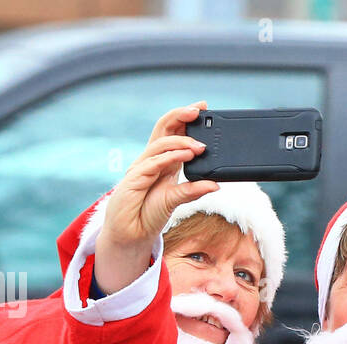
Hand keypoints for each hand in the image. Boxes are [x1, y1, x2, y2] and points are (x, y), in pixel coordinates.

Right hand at [94, 101, 220, 292]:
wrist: (130, 233)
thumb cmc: (149, 213)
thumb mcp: (177, 199)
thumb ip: (194, 190)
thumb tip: (216, 184)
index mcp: (162, 161)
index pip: (172, 132)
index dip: (184, 118)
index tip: (201, 108)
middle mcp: (151, 160)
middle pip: (163, 129)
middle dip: (180, 116)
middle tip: (198, 110)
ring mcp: (141, 167)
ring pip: (159, 144)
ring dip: (181, 141)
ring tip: (200, 144)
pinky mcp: (134, 179)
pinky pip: (153, 164)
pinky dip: (170, 157)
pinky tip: (185, 156)